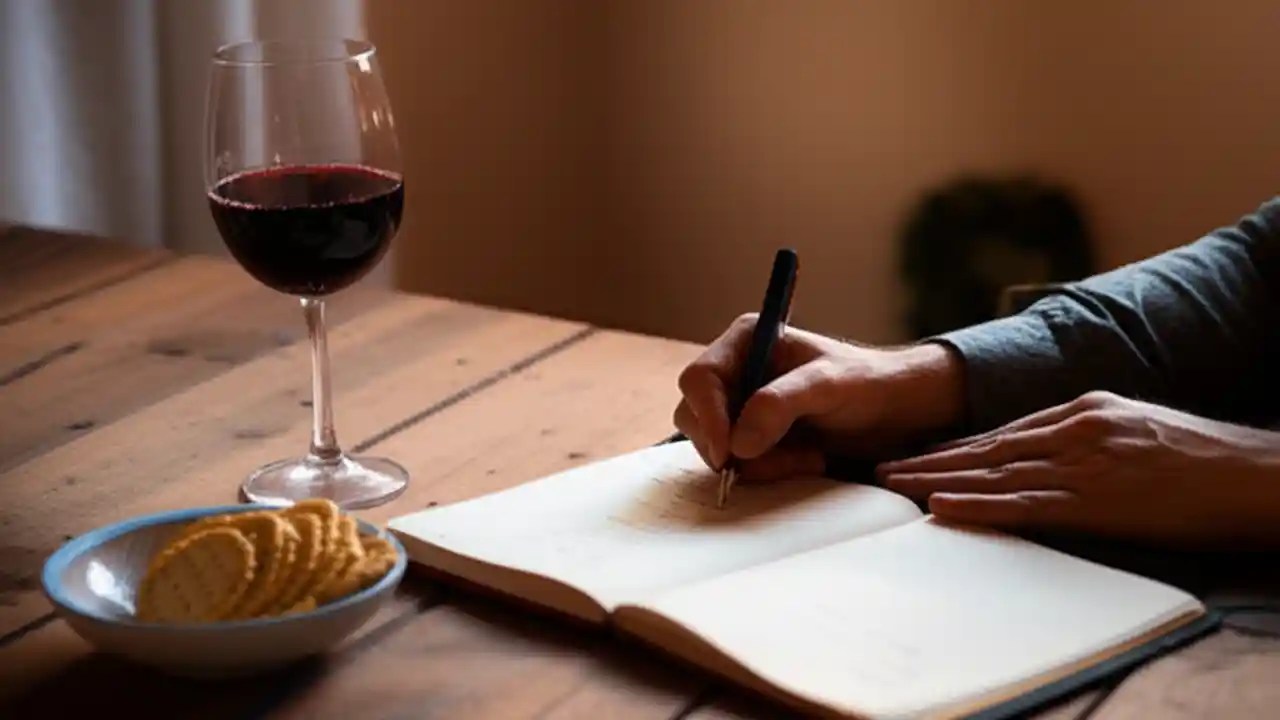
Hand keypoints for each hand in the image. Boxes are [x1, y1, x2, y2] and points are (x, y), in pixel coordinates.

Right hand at [673, 313, 964, 480]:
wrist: (896, 413)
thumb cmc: (868, 384)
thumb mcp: (828, 386)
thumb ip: (780, 405)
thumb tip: (736, 443)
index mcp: (747, 341)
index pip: (699, 378)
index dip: (707, 416)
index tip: (728, 451)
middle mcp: (736, 371)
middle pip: (695, 416)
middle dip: (735, 447)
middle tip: (790, 458)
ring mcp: (740, 407)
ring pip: (713, 447)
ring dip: (757, 463)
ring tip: (807, 458)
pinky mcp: (751, 438)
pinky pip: (736, 465)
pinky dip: (765, 472)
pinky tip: (803, 461)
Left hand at [877, 390, 1279, 547]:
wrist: (1252, 473)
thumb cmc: (1200, 456)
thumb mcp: (1134, 426)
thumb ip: (1086, 434)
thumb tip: (1046, 450)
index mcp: (1082, 410)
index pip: (1003, 431)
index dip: (957, 446)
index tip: (920, 455)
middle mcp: (1073, 430)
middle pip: (985, 448)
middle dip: (931, 460)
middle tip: (884, 469)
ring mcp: (1081, 463)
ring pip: (993, 473)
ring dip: (937, 481)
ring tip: (894, 487)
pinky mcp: (1096, 500)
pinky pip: (1023, 505)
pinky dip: (978, 506)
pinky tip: (942, 507)